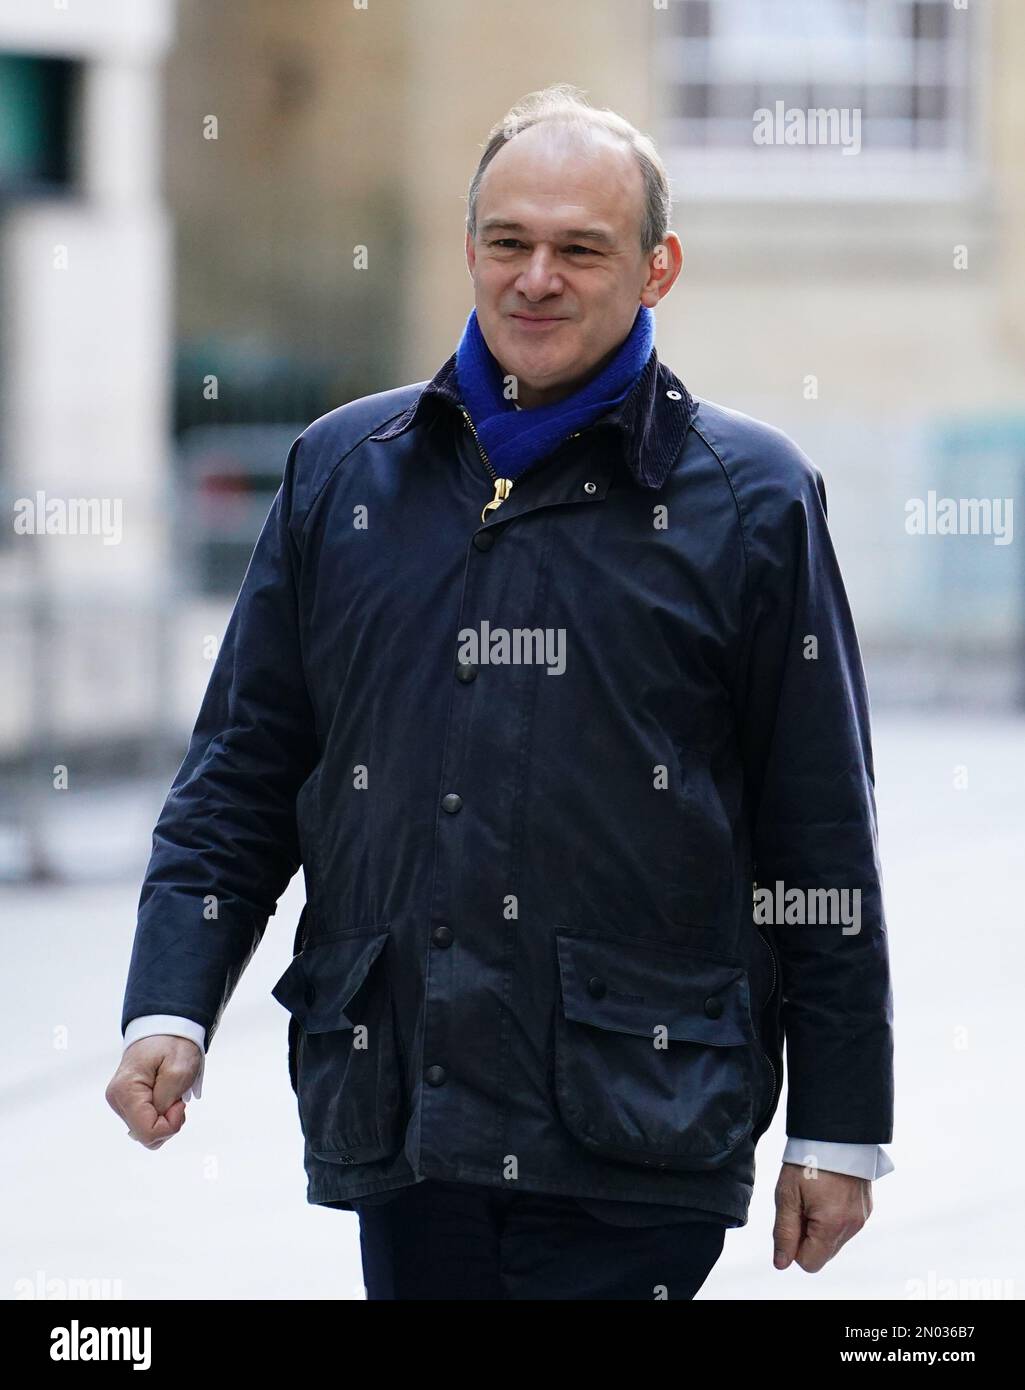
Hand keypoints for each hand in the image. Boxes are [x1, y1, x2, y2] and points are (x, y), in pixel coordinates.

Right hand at [105, 1035, 201, 1149]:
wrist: (166, 1025)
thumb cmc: (174, 1044)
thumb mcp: (178, 1071)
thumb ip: (166, 1103)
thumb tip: (156, 1127)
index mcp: (126, 1091)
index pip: (147, 1133)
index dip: (170, 1124)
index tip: (179, 1103)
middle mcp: (117, 1099)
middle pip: (145, 1136)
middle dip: (168, 1122)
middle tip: (177, 1098)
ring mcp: (120, 1101)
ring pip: (146, 1131)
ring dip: (165, 1119)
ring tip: (171, 1094)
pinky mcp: (127, 1102)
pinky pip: (145, 1122)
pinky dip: (160, 1115)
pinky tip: (165, 1097)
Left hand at [772, 1161, 872, 1271]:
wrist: (835, 1132)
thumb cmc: (808, 1160)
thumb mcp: (787, 1195)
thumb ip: (784, 1233)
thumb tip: (781, 1264)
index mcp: (832, 1226)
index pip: (809, 1263)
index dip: (794, 1246)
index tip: (792, 1218)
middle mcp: (852, 1226)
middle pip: (823, 1253)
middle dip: (807, 1235)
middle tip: (801, 1203)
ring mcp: (862, 1218)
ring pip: (834, 1240)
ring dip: (820, 1226)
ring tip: (814, 1194)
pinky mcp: (866, 1208)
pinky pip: (845, 1225)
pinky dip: (833, 1216)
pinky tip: (827, 1191)